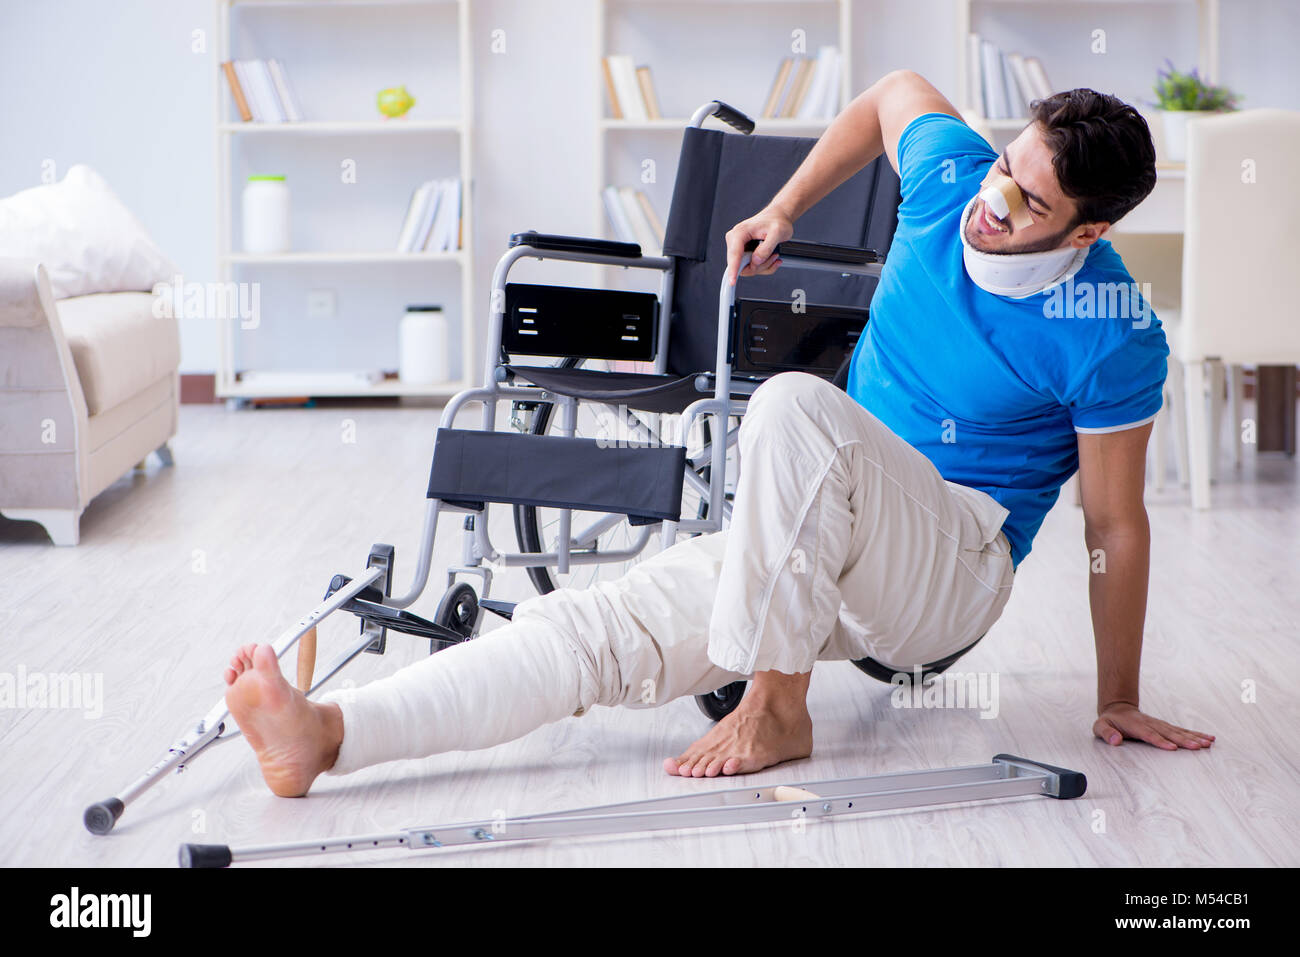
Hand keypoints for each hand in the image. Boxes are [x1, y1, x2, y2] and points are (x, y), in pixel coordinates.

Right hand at [723, 207, 794, 284]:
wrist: (778, 217)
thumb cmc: (777, 221)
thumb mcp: (777, 233)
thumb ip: (766, 248)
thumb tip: (756, 261)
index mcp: (739, 233)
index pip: (734, 255)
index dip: (733, 270)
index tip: (731, 281)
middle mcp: (735, 240)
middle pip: (741, 265)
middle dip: (759, 266)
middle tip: (773, 257)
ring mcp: (739, 247)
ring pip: (747, 268)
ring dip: (763, 265)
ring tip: (774, 254)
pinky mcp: (743, 253)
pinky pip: (751, 267)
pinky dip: (764, 266)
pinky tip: (771, 257)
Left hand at [1093, 703, 1214, 750]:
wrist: (1118, 709)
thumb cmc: (1109, 721)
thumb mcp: (1100, 727)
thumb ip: (1106, 733)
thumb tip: (1115, 741)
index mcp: (1136, 726)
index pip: (1149, 734)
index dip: (1160, 741)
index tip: (1172, 748)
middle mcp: (1151, 724)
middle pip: (1169, 733)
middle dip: (1184, 740)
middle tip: (1198, 747)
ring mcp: (1160, 725)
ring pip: (1179, 731)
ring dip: (1194, 737)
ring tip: (1208, 743)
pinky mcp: (1165, 727)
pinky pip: (1182, 730)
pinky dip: (1195, 734)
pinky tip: (1208, 738)